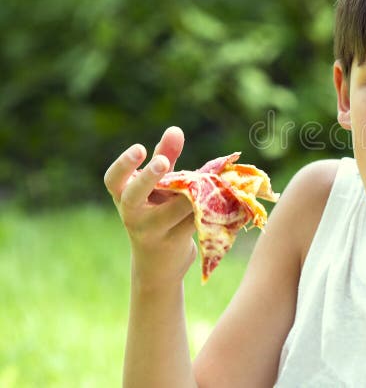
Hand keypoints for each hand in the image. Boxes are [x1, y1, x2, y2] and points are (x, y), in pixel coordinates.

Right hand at [104, 126, 196, 290]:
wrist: (158, 265)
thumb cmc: (156, 214)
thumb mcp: (156, 188)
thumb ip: (164, 158)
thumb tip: (174, 129)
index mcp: (123, 197)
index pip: (113, 180)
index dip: (124, 165)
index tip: (140, 148)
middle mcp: (132, 215)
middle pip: (134, 196)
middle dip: (149, 178)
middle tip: (163, 163)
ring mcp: (151, 232)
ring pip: (174, 208)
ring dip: (193, 192)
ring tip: (212, 176)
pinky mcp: (173, 243)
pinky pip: (194, 220)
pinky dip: (209, 206)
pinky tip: (224, 195)